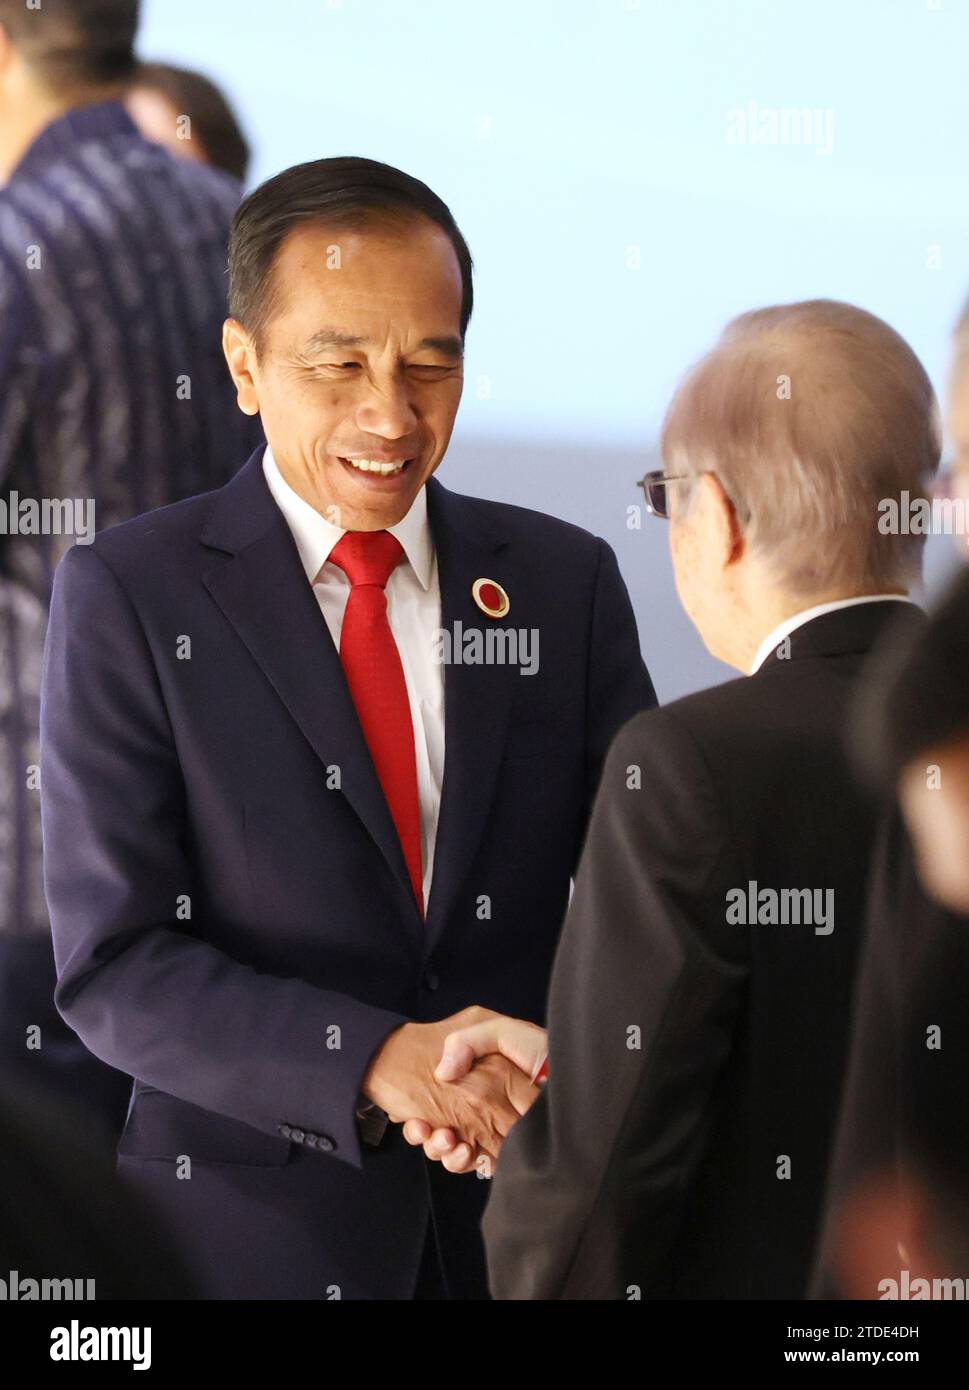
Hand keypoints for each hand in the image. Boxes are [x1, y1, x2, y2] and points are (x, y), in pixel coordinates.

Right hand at [362, 1007, 538, 1164]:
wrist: (580, 1075)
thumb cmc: (543, 1051)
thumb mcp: (500, 1029)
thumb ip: (468, 1042)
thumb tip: (443, 1073)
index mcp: (482, 1079)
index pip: (443, 1097)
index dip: (422, 1108)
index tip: (412, 1113)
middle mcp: (485, 1106)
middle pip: (444, 1126)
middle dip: (428, 1132)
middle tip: (421, 1128)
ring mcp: (493, 1130)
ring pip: (455, 1148)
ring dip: (441, 1149)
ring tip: (445, 1140)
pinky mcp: (504, 1151)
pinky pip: (474, 1162)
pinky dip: (459, 1161)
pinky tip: (459, 1151)